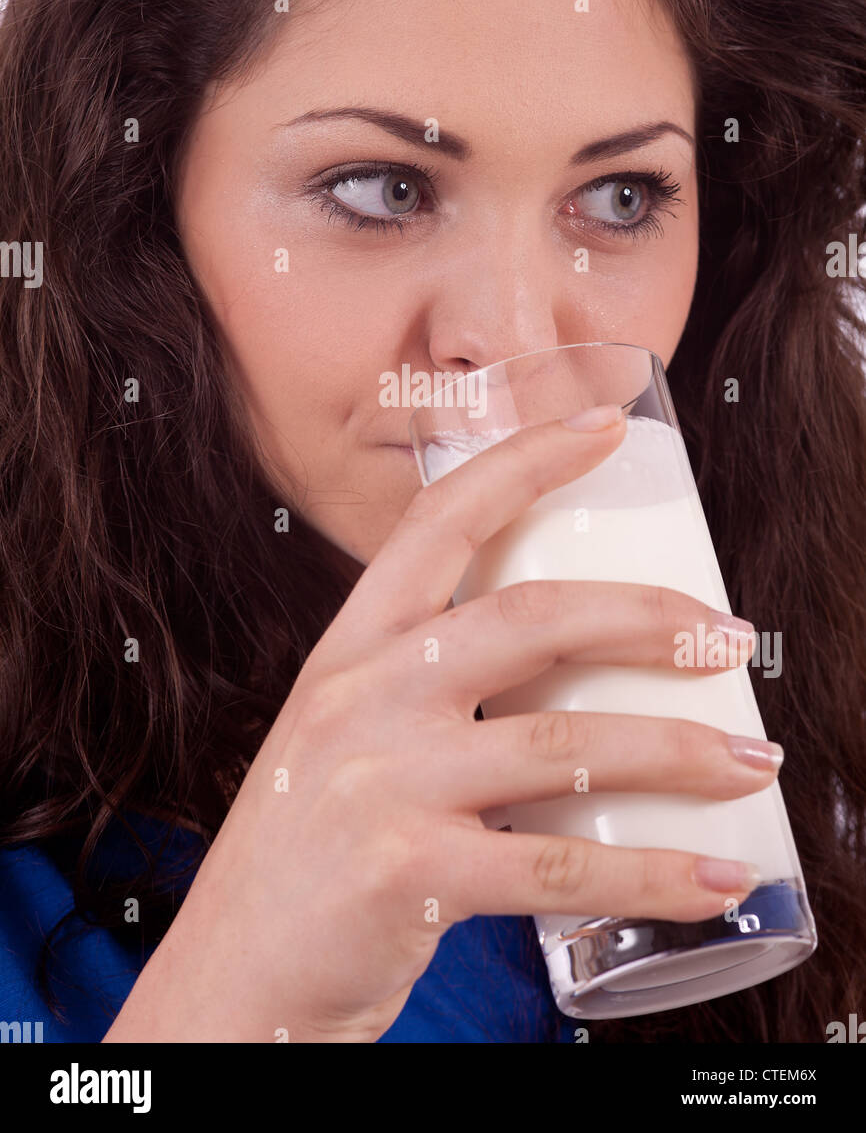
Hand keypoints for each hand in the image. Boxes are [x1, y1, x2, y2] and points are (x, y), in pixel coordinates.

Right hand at [104, 408, 772, 1042]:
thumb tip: (562, 675)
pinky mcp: (411, 875)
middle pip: (530, 619)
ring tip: (751, 758)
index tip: (603, 426)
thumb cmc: (307, 855)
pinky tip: (711, 879)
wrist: (233, 979)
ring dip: (680, 750)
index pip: (438, 522)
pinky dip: (654, 875)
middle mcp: (362, 696)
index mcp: (349, 650)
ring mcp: (384, 781)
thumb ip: (427, 696)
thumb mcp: (345, 740)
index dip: (526, 460)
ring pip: (566, 742)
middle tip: (727, 636)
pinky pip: (564, 869)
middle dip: (647, 619)